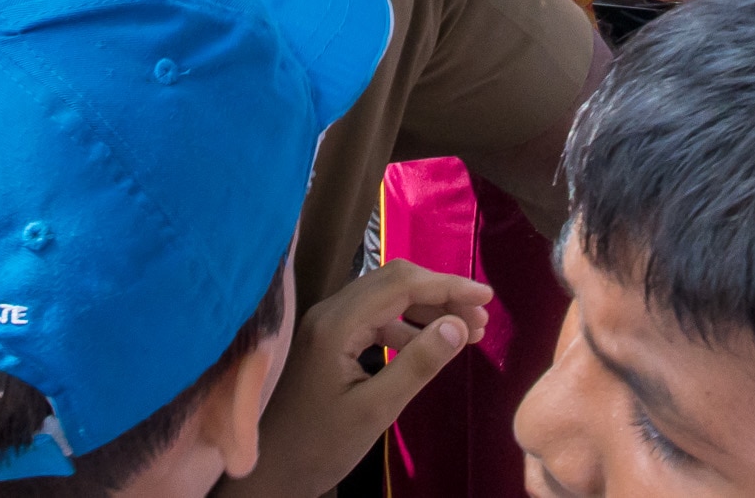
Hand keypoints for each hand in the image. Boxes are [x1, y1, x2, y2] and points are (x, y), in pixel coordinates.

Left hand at [239, 259, 488, 496]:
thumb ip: (418, 364)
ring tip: (464, 332)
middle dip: (440, 294)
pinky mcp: (327, 341)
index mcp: (337, 324)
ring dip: (425, 309)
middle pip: (394, 281)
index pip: (402, 284)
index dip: (448, 286)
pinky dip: (406, 325)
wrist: (268, 474)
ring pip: (385, 297)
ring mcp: (326, 325)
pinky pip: (374, 318)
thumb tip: (459, 325)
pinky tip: (427, 346)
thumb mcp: (376, 410)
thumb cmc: (319, 446)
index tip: (486, 299)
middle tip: (479, 319)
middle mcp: (329, 313)